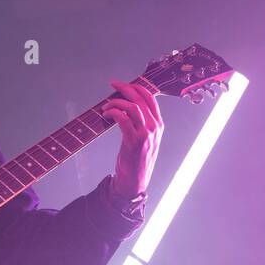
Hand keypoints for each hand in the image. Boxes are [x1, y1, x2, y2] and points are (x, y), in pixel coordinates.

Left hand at [100, 79, 162, 196]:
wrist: (135, 181)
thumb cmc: (136, 160)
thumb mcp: (144, 139)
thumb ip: (140, 124)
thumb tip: (125, 107)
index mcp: (159, 125)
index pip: (151, 98)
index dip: (137, 87)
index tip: (124, 84)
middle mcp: (155, 127)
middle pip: (140, 99)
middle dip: (125, 88)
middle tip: (113, 84)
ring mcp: (145, 134)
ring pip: (132, 107)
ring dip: (116, 102)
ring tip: (105, 106)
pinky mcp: (134, 140)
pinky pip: (123, 118)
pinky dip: (113, 112)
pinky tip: (106, 115)